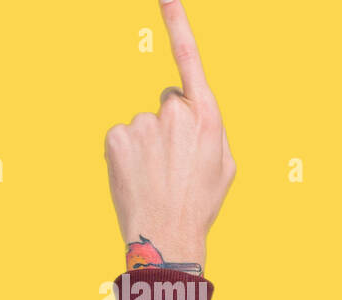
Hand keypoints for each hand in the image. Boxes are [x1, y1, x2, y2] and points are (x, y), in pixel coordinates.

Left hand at [104, 0, 234, 272]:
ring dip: (149, 144)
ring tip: (158, 177)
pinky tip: (139, 176)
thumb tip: (189, 109)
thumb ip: (210, 128)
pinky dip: (128, 153)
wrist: (167, 236)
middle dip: (171, 124)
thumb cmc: (201, 202)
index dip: (177, 22)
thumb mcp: (225, 165)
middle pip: (168, 100)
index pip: (189, 59)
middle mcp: (175, 112)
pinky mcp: (117, 136)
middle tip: (176, 164)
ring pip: (145, 122)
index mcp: (207, 117)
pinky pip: (123, 135)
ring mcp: (143, 122)